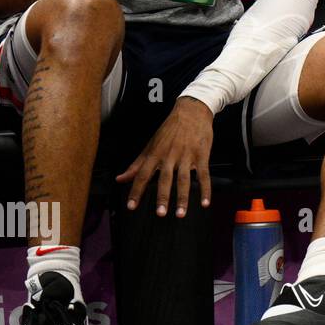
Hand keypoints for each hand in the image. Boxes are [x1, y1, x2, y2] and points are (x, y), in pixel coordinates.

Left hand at [115, 97, 214, 217]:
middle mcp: (170, 155)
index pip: (142, 175)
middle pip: (164, 179)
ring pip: (184, 179)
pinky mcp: (202, 155)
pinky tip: (204, 202)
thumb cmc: (170, 128)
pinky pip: (204, 174)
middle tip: (160, 213)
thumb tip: (120, 178)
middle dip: (162, 197)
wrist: (192, 111)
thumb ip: (137, 164)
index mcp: (155, 153)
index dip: (136, 191)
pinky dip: (205, 189)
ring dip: (182, 197)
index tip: (132, 206)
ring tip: (180, 213)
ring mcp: (187, 155)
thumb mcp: (151, 144)